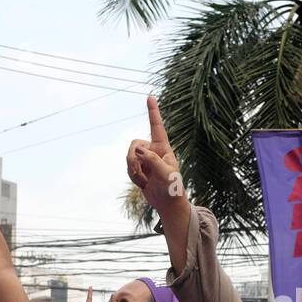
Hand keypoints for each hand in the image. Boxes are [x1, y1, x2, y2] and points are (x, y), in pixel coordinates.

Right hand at [127, 96, 183, 213]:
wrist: (168, 204)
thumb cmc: (172, 188)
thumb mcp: (166, 174)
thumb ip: (152, 160)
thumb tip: (137, 150)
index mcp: (163, 148)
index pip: (157, 127)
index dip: (153, 112)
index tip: (150, 97)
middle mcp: (153, 150)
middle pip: (134, 144)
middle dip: (132, 159)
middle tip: (139, 173)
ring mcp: (145, 159)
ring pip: (128, 157)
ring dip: (133, 171)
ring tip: (144, 182)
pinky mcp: (139, 168)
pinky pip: (128, 168)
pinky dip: (133, 177)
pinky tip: (143, 185)